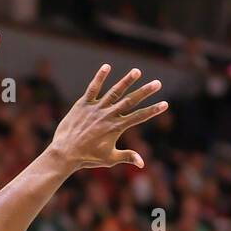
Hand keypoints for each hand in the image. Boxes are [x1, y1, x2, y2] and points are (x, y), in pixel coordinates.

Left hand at [50, 65, 166, 171]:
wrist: (65, 153)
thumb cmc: (87, 158)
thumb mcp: (109, 159)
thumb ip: (127, 157)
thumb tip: (142, 163)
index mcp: (116, 127)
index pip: (139, 117)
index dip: (153, 110)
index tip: (165, 104)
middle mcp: (108, 115)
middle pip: (130, 101)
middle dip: (145, 92)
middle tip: (158, 83)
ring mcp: (96, 108)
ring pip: (114, 92)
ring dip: (126, 81)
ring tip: (137, 71)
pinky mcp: (83, 104)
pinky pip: (93, 89)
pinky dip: (99, 78)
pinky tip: (106, 67)